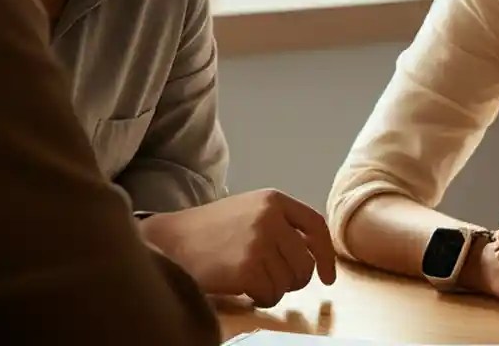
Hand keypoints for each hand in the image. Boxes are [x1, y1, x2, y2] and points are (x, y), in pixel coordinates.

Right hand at [139, 189, 337, 307]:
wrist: (170, 240)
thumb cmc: (210, 230)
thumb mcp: (250, 210)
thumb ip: (281, 223)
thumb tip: (315, 252)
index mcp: (274, 200)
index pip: (316, 226)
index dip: (326, 255)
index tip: (328, 276)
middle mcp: (270, 217)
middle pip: (306, 262)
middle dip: (296, 280)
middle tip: (277, 282)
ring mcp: (259, 241)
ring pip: (290, 281)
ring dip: (275, 289)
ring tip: (253, 280)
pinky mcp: (247, 267)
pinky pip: (272, 295)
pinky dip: (262, 298)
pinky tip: (244, 289)